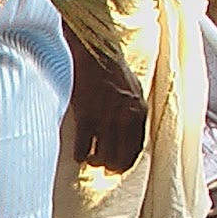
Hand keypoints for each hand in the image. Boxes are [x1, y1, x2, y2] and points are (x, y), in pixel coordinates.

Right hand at [67, 37, 145, 173]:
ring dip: (94, 161)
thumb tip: (129, 136)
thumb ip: (133, 113)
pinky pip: (82, 147)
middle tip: (100, 163)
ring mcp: (105, 118)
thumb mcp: (133, 91)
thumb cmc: (112, 70)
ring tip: (88, 157)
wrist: (93, 51)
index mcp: (139, 112)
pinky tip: (77, 154)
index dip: (126, 162)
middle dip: (109, 165)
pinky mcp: (86, 115)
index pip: (136, 150)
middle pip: (120, 158)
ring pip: (101, 157)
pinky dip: (79, 154)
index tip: (117, 166)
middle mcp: (125, 118)